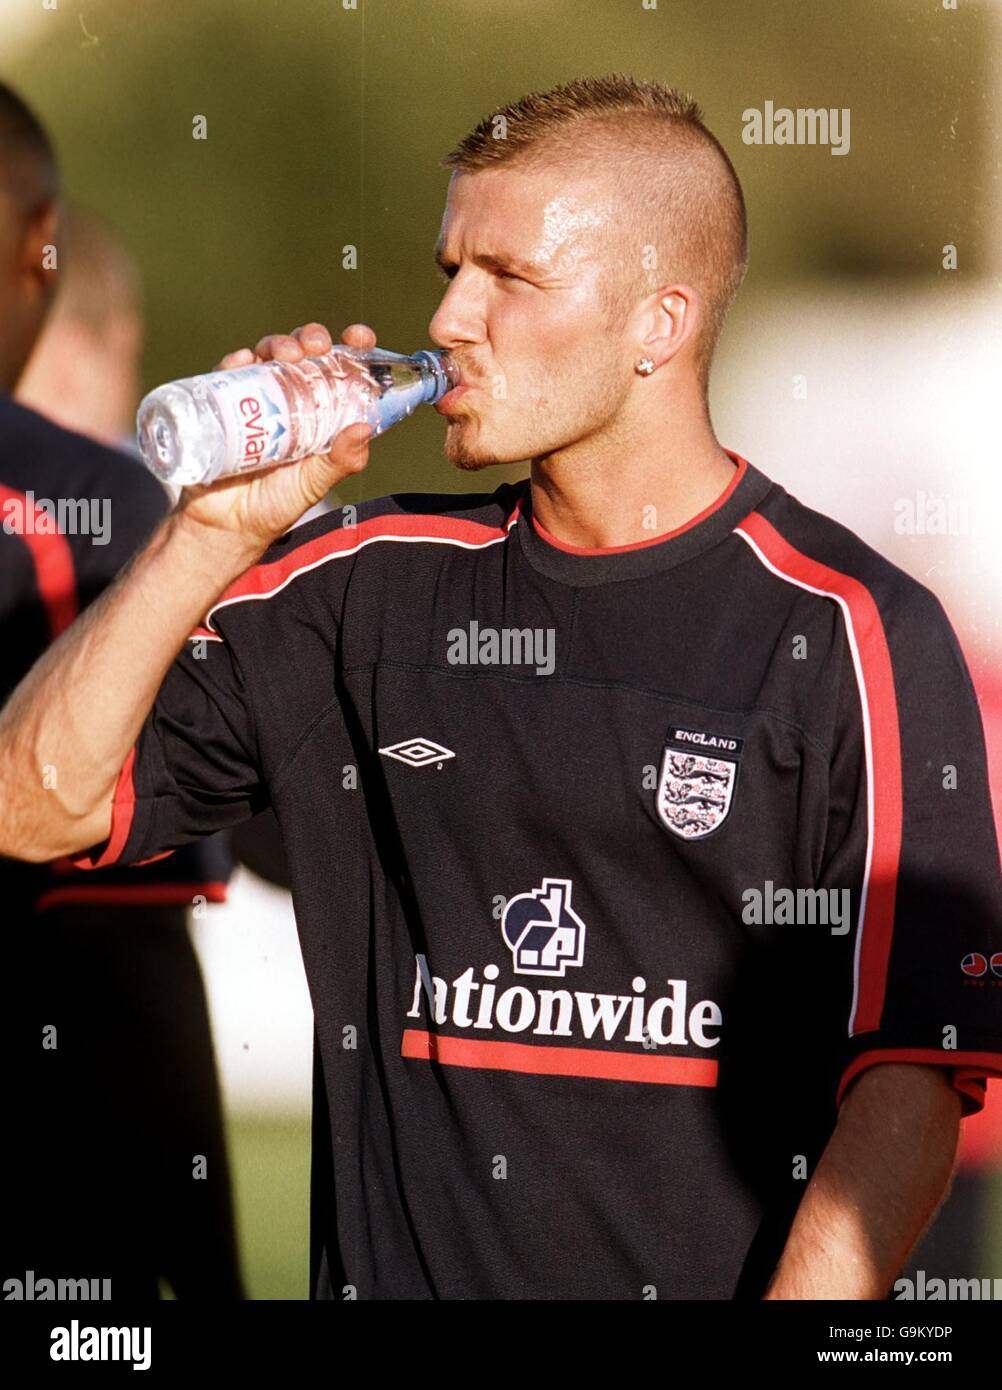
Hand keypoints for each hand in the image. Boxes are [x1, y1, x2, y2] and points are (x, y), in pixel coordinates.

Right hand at [176, 322, 376, 552]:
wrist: (225, 525)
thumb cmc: (275, 504)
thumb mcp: (314, 482)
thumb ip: (341, 461)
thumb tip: (364, 429)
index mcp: (319, 412)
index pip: (339, 371)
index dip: (351, 348)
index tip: (360, 337)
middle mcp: (288, 399)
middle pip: (302, 353)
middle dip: (311, 338)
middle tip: (316, 346)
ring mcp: (254, 398)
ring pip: (266, 355)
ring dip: (277, 343)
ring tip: (285, 355)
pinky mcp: (220, 403)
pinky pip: (226, 373)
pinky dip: (235, 361)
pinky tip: (244, 361)